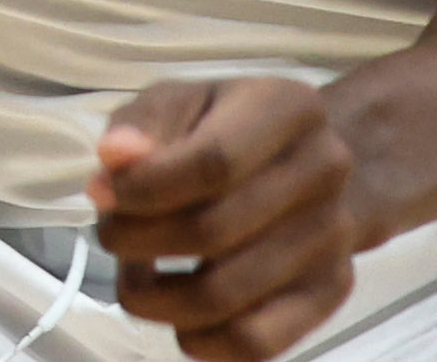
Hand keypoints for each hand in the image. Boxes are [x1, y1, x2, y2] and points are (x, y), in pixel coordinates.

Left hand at [89, 77, 366, 360]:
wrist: (310, 161)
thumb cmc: (228, 125)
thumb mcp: (181, 100)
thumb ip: (142, 124)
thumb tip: (114, 160)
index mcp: (288, 108)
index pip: (212, 162)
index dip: (144, 189)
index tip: (104, 195)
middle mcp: (324, 171)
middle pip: (213, 232)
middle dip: (137, 241)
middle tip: (111, 233)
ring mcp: (332, 237)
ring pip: (227, 297)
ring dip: (156, 297)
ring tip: (136, 274)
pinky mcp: (330, 292)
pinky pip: (256, 343)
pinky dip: (200, 340)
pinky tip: (176, 314)